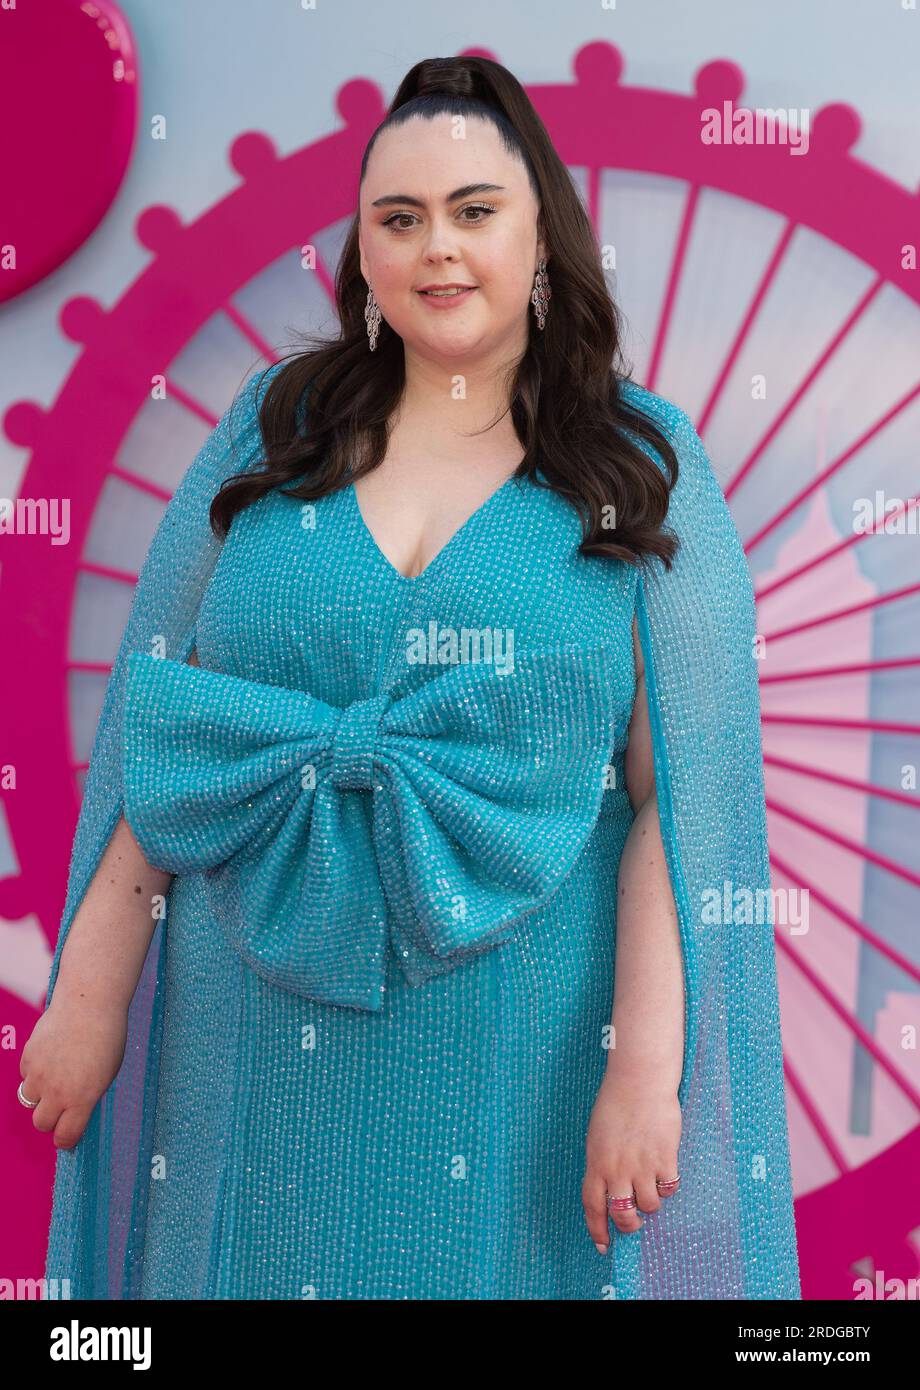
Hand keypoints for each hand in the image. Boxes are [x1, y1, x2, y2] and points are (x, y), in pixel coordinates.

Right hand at [19, 997, 128, 1149]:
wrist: (89, 1004)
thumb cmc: (106, 1037)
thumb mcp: (106, 1073)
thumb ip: (88, 1095)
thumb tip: (75, 1113)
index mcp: (82, 1099)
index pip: (66, 1136)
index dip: (66, 1140)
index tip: (67, 1137)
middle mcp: (58, 1091)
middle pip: (42, 1123)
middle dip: (51, 1119)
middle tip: (61, 1107)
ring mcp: (40, 1074)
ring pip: (29, 1101)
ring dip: (40, 1095)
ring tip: (56, 1077)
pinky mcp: (28, 1058)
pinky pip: (26, 1075)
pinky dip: (35, 1072)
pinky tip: (51, 1056)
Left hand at [582, 1069, 681, 1251]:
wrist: (639, 1082)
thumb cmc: (617, 1104)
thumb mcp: (598, 1136)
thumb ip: (603, 1164)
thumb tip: (611, 1190)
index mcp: (597, 1163)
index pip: (592, 1207)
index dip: (597, 1230)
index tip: (602, 1245)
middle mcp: (618, 1169)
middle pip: (622, 1215)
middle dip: (629, 1225)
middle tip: (634, 1222)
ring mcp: (642, 1166)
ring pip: (649, 1205)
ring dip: (651, 1202)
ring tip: (652, 1183)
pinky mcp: (665, 1159)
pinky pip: (669, 1188)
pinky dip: (669, 1185)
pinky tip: (666, 1170)